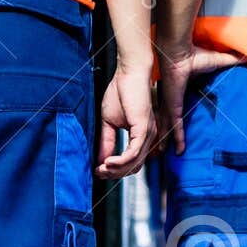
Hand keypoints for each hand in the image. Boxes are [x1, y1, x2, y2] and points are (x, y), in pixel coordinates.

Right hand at [96, 63, 155, 179]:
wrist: (129, 72)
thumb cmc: (121, 91)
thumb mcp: (109, 121)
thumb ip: (107, 141)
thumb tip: (101, 159)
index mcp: (141, 136)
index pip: (132, 162)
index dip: (115, 170)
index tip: (99, 170)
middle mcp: (148, 137)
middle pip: (134, 167)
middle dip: (115, 173)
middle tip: (99, 172)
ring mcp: (148, 134)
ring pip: (134, 163)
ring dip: (116, 169)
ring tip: (102, 168)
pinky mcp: (144, 129)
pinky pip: (133, 153)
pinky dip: (120, 161)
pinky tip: (108, 161)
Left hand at [156, 45, 244, 155]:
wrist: (180, 53)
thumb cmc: (194, 55)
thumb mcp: (216, 62)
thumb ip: (231, 60)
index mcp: (180, 92)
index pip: (177, 108)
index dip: (176, 118)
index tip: (179, 128)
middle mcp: (173, 100)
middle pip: (168, 120)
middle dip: (166, 132)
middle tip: (165, 146)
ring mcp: (172, 105)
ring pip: (168, 126)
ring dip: (168, 139)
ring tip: (166, 153)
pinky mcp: (174, 107)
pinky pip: (176, 126)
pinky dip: (178, 138)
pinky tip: (180, 151)